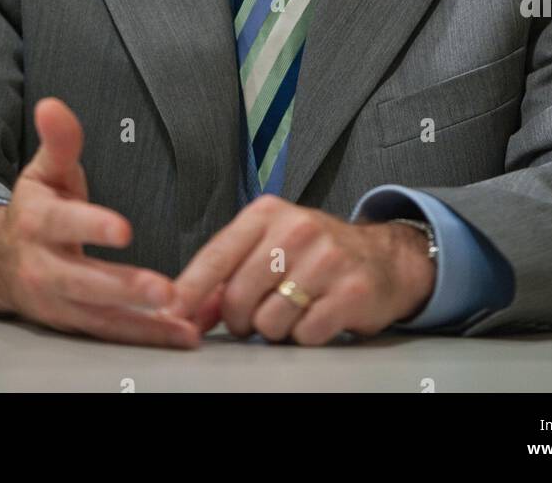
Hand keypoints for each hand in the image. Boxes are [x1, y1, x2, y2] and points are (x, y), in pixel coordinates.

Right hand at [0, 97, 220, 347]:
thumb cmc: (35, 209)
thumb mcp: (44, 171)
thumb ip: (59, 141)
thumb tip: (53, 105)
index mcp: (36, 223)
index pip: (63, 224)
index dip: (92, 226)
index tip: (124, 230)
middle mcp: (43, 268)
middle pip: (83, 282)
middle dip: (124, 288)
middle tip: (165, 290)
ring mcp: (58, 302)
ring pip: (100, 317)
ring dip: (142, 322)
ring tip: (181, 321)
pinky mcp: (73, 324)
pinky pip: (111, 334)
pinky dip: (147, 336)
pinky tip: (182, 334)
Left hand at [171, 194, 435, 344]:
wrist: (382, 258)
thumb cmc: (315, 254)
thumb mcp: (268, 248)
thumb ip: (225, 275)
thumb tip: (183, 310)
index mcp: (268, 213)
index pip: (216, 255)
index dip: (188, 291)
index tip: (169, 313)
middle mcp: (297, 229)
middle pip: (237, 298)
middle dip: (242, 319)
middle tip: (262, 311)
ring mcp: (327, 258)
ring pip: (269, 322)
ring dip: (276, 329)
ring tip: (295, 309)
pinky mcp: (351, 291)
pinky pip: (304, 335)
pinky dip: (306, 336)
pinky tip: (318, 315)